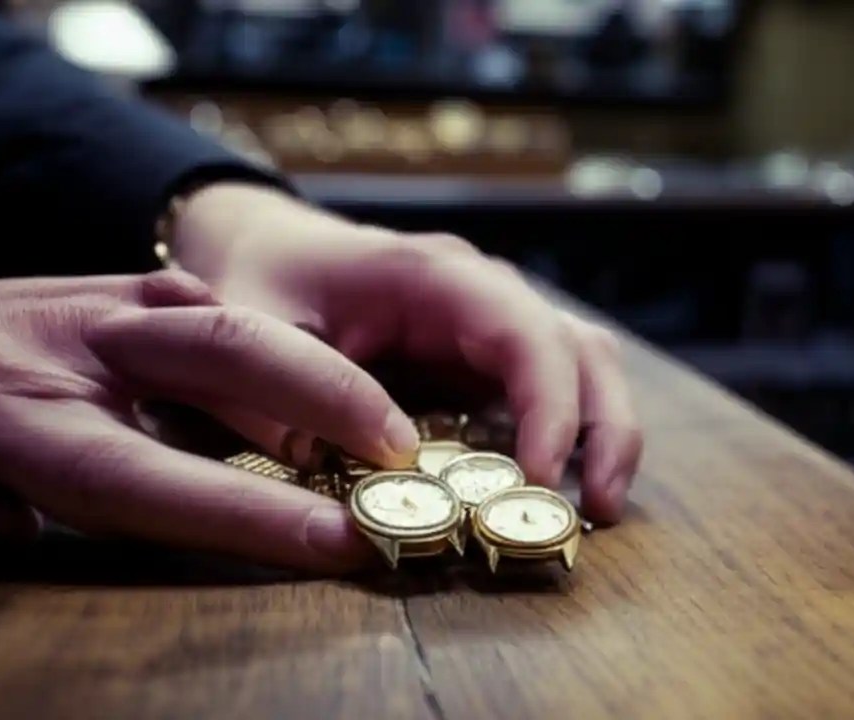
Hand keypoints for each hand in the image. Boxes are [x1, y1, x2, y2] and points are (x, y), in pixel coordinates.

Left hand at [0, 271, 421, 572]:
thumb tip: (21, 529)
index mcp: (11, 414)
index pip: (150, 479)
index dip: (251, 516)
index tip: (339, 542)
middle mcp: (69, 347)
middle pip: (224, 352)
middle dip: (327, 395)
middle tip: (401, 447)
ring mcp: (93, 305)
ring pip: (226, 316)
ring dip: (310, 364)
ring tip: (381, 419)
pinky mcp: (107, 291)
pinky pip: (202, 305)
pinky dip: (258, 340)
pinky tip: (297, 374)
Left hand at [171, 183, 642, 521]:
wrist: (260, 246)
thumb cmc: (259, 278)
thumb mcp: (252, 328)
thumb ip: (301, 385)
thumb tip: (390, 458)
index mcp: (432, 276)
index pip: (521, 331)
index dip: (546, 403)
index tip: (539, 477)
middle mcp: (480, 292)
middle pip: (577, 348)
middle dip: (601, 427)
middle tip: (600, 508)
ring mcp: (490, 324)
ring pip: (582, 365)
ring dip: (599, 434)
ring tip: (597, 509)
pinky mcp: (485, 358)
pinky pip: (550, 390)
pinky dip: (568, 439)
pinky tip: (554, 493)